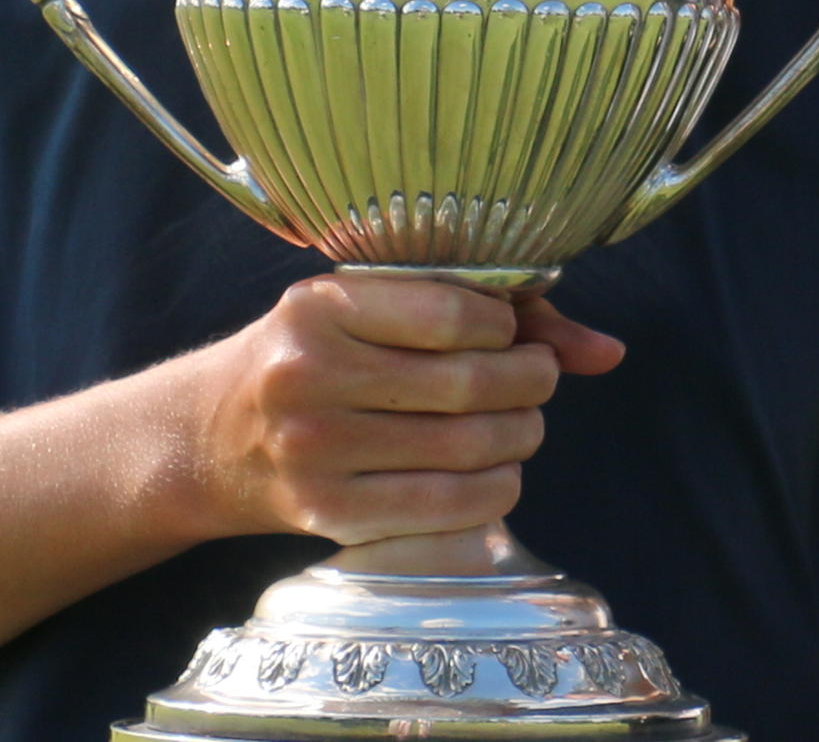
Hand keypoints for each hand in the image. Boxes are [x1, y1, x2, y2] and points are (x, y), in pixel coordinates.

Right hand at [182, 273, 625, 553]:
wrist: (210, 438)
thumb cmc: (315, 357)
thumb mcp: (372, 309)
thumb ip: (492, 312)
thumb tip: (609, 351)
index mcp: (322, 306)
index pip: (452, 312)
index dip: (508, 325)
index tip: (513, 332)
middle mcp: (310, 375)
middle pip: (469, 384)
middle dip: (531, 383)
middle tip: (538, 381)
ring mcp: (314, 449)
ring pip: (465, 448)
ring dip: (520, 437)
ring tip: (521, 424)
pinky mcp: (325, 513)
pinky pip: (441, 509)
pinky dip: (494, 493)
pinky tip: (499, 474)